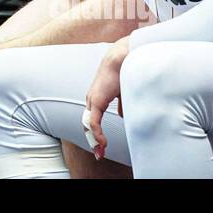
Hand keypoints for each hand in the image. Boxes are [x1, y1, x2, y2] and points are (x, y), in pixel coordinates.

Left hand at [83, 37, 128, 160]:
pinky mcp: (96, 101)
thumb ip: (121, 104)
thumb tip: (122, 114)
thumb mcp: (123, 92)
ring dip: (95, 139)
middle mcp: (92, 99)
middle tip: (99, 153)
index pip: (93, 119)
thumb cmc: (123, 72)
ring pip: (89, 124)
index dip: (96, 132)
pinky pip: (93, 122)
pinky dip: (97, 134)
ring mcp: (92, 100)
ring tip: (100, 151)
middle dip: (94, 140)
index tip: (102, 145)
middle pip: (89, 123)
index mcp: (97, 97)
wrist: (121, 59)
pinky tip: (102, 142)